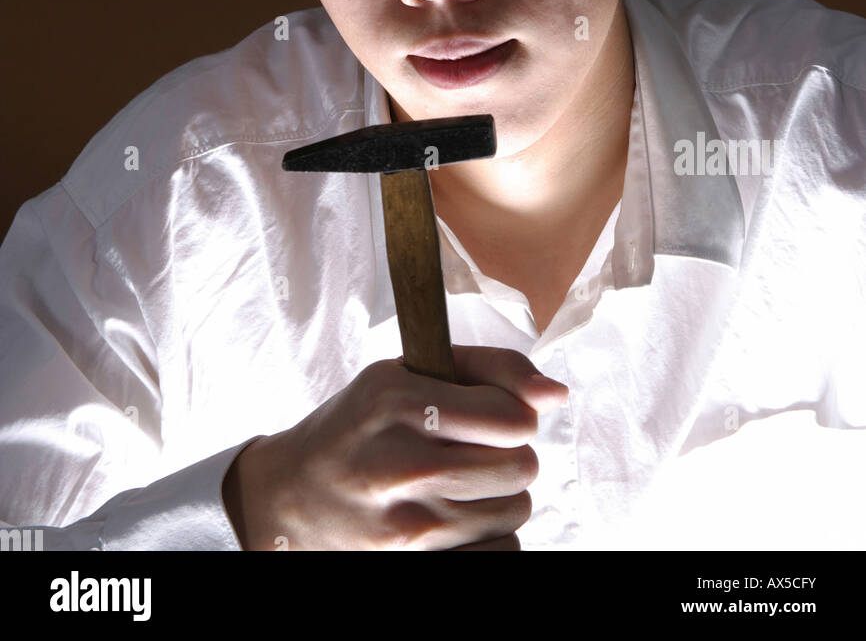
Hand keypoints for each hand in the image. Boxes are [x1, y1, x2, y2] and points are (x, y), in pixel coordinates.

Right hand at [222, 344, 568, 549]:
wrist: (288, 499)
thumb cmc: (355, 428)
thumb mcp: (402, 375)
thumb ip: (486, 370)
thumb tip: (556, 394)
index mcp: (399, 402)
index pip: (513, 415)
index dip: (512, 410)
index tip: (492, 412)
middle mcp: (403, 465)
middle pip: (521, 464)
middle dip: (508, 451)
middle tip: (473, 448)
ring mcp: (410, 526)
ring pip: (516, 509)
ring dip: (499, 494)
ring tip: (458, 483)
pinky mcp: (416, 565)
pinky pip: (503, 553)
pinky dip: (489, 536)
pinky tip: (456, 519)